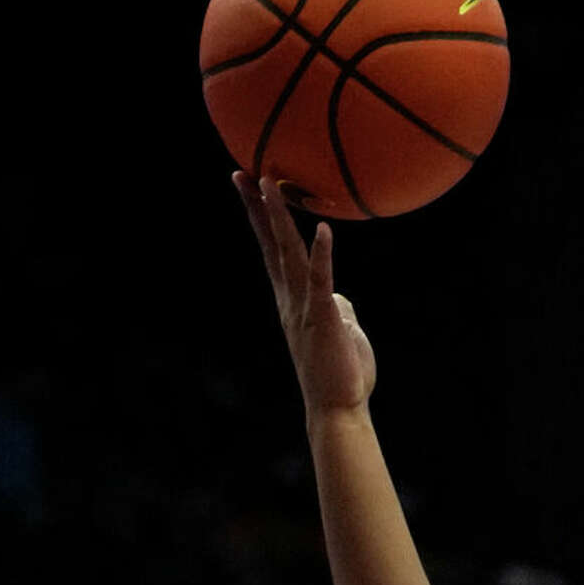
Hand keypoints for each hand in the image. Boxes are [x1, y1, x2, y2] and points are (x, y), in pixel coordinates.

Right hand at [235, 174, 376, 416]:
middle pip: (272, 245)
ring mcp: (305, 308)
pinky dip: (322, 255)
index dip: (260, 219)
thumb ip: (336, 309)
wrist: (336, 411)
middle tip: (243, 173)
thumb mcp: (339, 333)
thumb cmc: (339, 376)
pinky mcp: (323, 319)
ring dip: (280, 218)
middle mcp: (292, 300)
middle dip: (257, 207)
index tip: (249, 187)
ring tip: (271, 183)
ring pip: (289, 255)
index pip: (273, 251)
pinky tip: (324, 230)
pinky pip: (321, 282)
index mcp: (293, 301)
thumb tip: (339, 295)